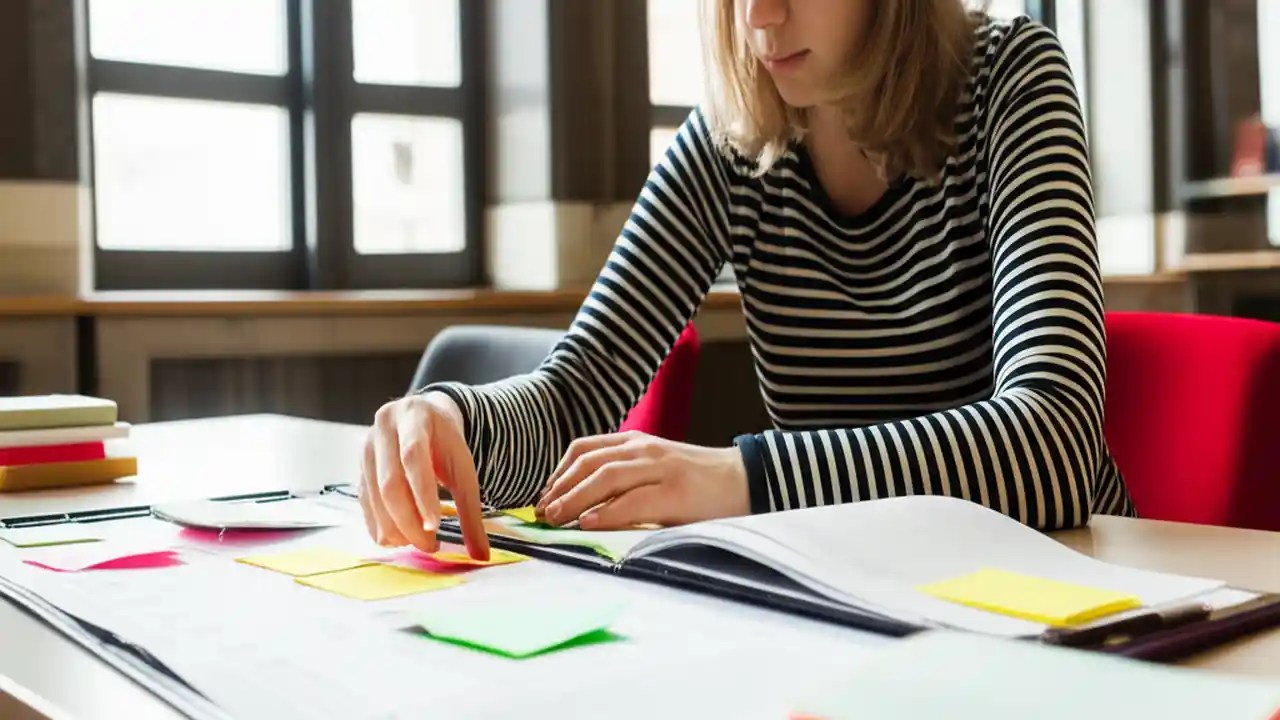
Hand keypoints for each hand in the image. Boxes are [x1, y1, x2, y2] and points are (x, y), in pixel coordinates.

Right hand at [359, 392, 489, 559]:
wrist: (421, 418)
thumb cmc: (444, 444)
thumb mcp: (463, 466)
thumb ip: (471, 509)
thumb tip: (481, 555)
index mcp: (414, 417)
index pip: (414, 457)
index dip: (422, 495)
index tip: (434, 528)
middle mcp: (384, 429)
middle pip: (390, 482)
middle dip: (409, 521)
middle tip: (430, 546)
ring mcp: (365, 448)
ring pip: (374, 496)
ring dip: (395, 528)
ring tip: (419, 543)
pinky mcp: (358, 468)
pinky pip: (364, 503)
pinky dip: (380, 526)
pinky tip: (400, 539)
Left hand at [535, 431, 749, 529]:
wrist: (745, 479)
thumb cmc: (696, 481)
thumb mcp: (654, 468)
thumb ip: (623, 476)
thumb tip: (581, 503)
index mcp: (636, 442)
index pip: (585, 449)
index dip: (558, 472)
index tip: (543, 495)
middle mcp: (644, 449)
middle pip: (589, 463)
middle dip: (560, 488)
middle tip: (542, 512)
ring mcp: (661, 468)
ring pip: (606, 478)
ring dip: (575, 499)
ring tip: (556, 518)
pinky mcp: (676, 492)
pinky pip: (633, 500)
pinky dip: (607, 512)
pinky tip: (588, 523)